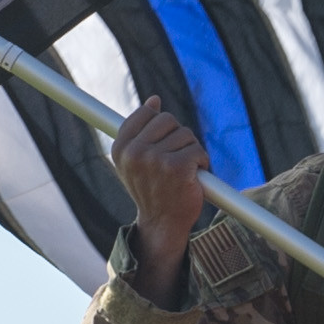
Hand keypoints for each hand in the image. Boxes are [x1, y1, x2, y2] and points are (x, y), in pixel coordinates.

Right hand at [111, 99, 206, 302]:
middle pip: (168, 119)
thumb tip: (154, 100)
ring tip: (184, 170)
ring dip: (191, 151)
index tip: (161, 142)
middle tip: (175, 158)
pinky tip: (194, 176)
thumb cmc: (152, 188)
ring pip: (186, 135)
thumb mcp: (136, 159)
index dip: (160, 124)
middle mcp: (134, 153)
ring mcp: (155, 160)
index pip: (145, 113)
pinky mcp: (177, 167)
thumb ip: (141, 130)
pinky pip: (197, 149)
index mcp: (121, 148)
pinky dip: (202, 162)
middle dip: (178, 137)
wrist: (163, 222)